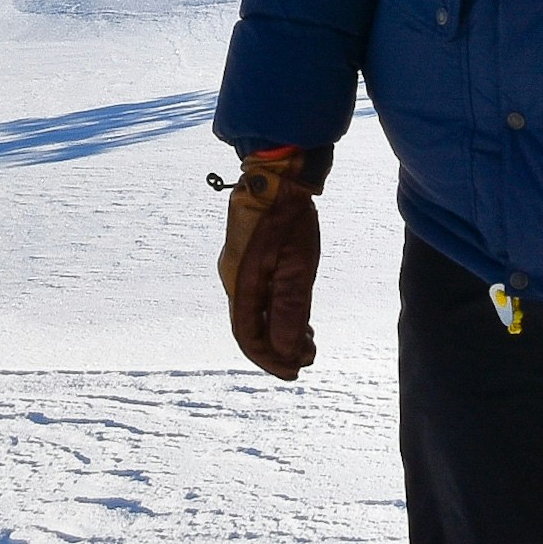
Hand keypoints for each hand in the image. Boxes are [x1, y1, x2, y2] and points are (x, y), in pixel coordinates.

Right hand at [214, 146, 326, 378]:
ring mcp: (242, 265)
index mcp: (241, 284)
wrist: (277, 170)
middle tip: (305, 361)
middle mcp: (235, 278)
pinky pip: (261, 293)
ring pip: (257, 310)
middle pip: (251, 326)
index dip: (270, 360)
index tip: (295, 373)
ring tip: (307, 342)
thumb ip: (289, 311)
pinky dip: (278, 310)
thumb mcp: (295, 267)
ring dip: (280, 330)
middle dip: (277, 349)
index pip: (249, 336)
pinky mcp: (253, 254)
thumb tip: (284, 354)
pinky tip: (297, 312)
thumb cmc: (288, 217)